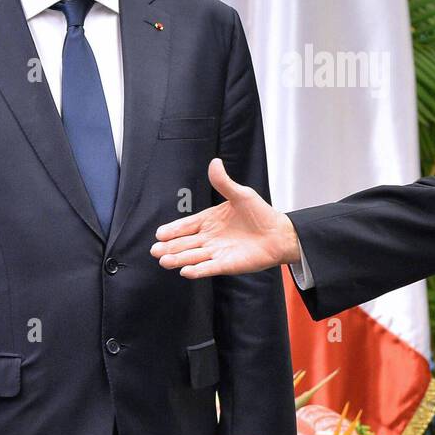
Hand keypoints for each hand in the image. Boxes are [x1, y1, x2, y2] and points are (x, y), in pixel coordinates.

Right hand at [150, 157, 299, 277]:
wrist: (279, 234)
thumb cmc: (261, 214)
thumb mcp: (241, 194)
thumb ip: (224, 183)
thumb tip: (214, 162)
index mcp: (210, 220)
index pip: (187, 225)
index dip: (173, 230)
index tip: (159, 233)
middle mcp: (210, 238)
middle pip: (185, 243)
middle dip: (170, 247)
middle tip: (155, 250)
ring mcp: (217, 252)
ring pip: (193, 256)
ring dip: (179, 259)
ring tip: (164, 261)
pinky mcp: (227, 265)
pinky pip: (209, 268)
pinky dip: (198, 270)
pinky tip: (185, 272)